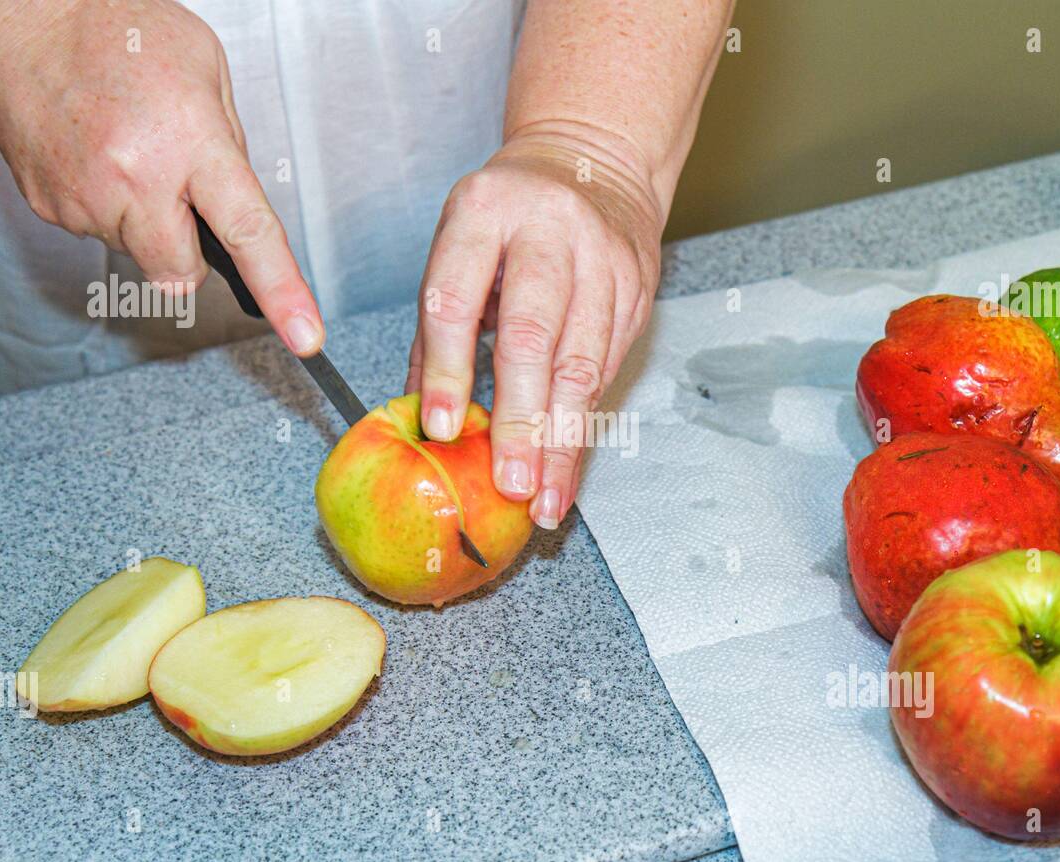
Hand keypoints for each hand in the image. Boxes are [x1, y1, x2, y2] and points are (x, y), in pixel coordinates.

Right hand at [0, 0, 322, 354]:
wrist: (21, 19)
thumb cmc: (116, 33)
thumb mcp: (206, 71)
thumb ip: (231, 147)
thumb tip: (239, 207)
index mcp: (191, 142)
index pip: (248, 232)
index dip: (281, 291)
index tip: (305, 335)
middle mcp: (137, 177)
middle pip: (183, 272)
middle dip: (191, 249)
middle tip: (178, 193)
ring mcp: (88, 198)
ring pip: (142, 254)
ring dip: (146, 221)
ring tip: (130, 154)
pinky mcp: (53, 209)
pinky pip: (100, 234)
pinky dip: (108, 207)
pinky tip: (98, 158)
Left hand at [407, 126, 662, 529]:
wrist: (596, 165)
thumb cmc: (510, 218)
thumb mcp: (458, 248)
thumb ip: (438, 332)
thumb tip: (422, 419)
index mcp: (484, 213)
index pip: (459, 299)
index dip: (450, 369)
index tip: (443, 429)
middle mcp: (548, 231)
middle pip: (533, 338)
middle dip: (522, 420)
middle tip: (509, 483)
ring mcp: (602, 261)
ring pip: (583, 364)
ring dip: (563, 440)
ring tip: (545, 497)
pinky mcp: (637, 290)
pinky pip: (609, 370)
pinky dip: (587, 424)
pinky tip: (568, 465)